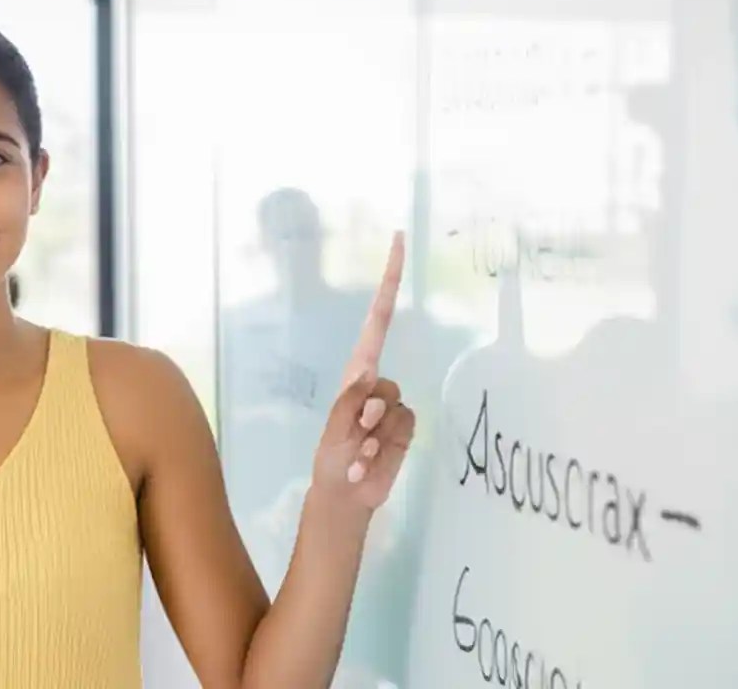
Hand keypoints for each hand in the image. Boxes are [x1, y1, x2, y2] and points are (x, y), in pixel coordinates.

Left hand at [313, 232, 416, 509]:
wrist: (346, 494)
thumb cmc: (331, 459)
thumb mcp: (332, 432)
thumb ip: (349, 403)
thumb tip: (368, 377)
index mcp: (356, 372)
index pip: (377, 322)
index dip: (389, 284)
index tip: (399, 243)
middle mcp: (376, 384)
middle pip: (386, 381)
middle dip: (367, 412)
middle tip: (352, 435)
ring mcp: (392, 407)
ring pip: (396, 408)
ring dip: (375, 436)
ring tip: (358, 453)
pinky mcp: (406, 428)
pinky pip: (407, 426)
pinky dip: (388, 446)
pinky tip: (371, 460)